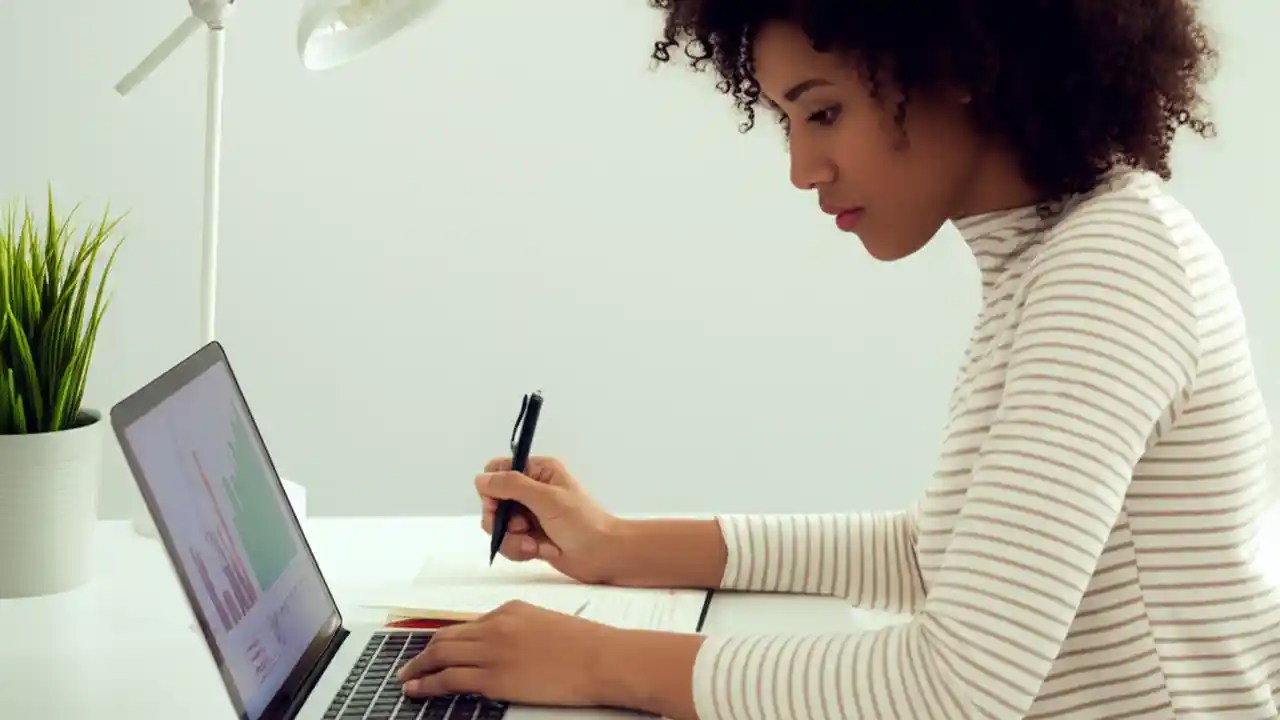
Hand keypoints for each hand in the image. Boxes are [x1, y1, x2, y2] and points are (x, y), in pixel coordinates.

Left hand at [396, 600, 611, 705]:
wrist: (601, 658)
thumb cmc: (585, 645)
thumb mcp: (546, 624)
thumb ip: (518, 631)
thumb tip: (501, 648)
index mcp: (509, 610)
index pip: (467, 626)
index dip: (446, 640)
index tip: (436, 649)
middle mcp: (495, 626)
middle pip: (446, 637)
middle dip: (424, 652)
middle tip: (411, 664)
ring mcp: (491, 651)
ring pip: (440, 655)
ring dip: (419, 668)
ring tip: (408, 678)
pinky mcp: (492, 677)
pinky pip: (448, 679)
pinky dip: (427, 684)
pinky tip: (417, 689)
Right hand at [477, 455, 618, 584]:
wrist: (604, 555)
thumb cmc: (584, 523)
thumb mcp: (547, 499)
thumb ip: (513, 486)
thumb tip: (481, 479)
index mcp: (539, 471)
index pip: (497, 471)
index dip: (492, 491)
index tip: (500, 508)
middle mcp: (532, 490)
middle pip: (494, 503)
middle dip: (504, 523)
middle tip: (523, 529)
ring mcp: (531, 515)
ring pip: (500, 527)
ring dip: (514, 541)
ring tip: (537, 545)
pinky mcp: (531, 536)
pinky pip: (510, 543)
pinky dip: (522, 550)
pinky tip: (542, 552)